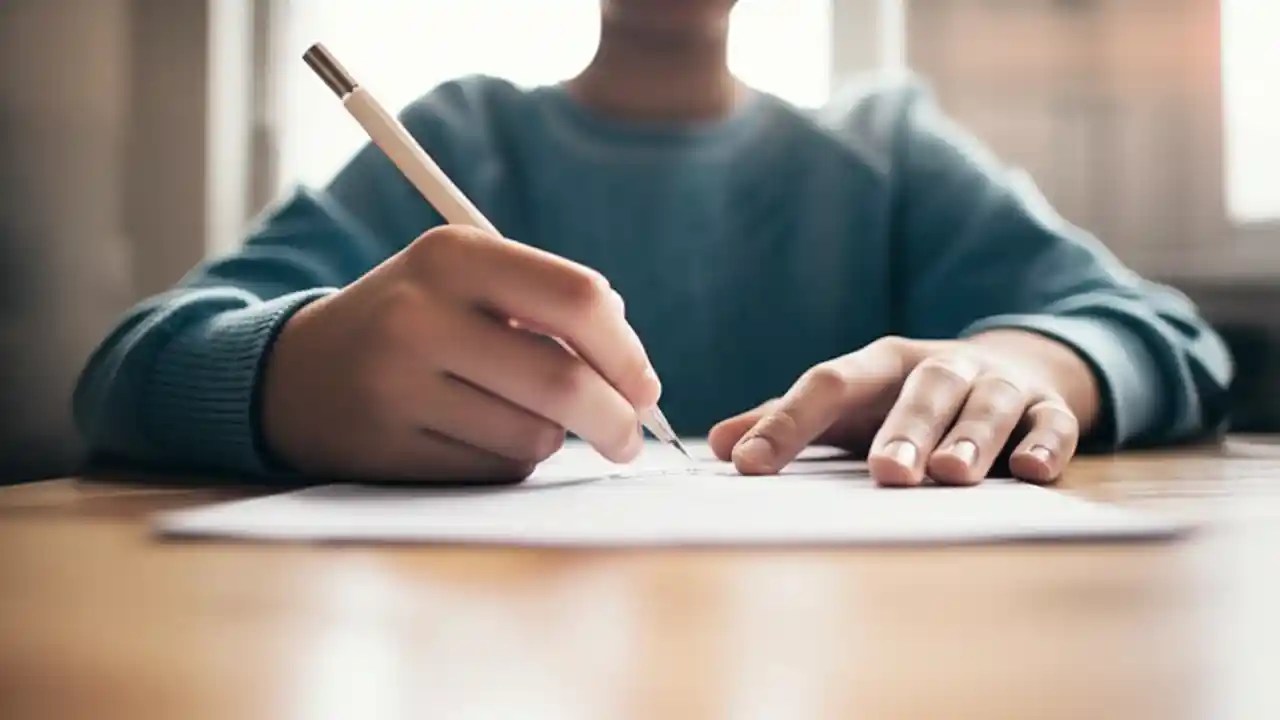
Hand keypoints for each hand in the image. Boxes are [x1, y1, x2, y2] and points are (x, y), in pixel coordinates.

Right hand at [262, 225, 660, 480]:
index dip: (627, 352)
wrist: (299, 372)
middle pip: (563, 382)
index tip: (644, 385)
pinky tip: (472, 438)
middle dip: (616, 420)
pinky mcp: (387, 448)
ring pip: (533, 437)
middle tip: (627, 438)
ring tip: (512, 415)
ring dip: (549, 438)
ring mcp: (397, 384)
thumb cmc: (417, 322)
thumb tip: (635, 372)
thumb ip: (551, 306)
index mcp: (453, 255)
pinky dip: (507, 463)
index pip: (577, 299)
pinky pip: (494, 471)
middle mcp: (420, 314)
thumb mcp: (468, 281)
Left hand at [708, 333, 1099, 484]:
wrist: (1013, 370)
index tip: (749, 465)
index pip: (829, 382)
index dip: (789, 421)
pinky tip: (1029, 469)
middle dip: (903, 428)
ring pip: (984, 406)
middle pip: (919, 390)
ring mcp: (997, 386)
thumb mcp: (849, 405)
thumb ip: (788, 421)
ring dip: (968, 437)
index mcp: (880, 364)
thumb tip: (718, 444)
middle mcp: (940, 367)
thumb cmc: (907, 400)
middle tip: (886, 472)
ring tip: (951, 474)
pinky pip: (1050, 425)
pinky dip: (1043, 444)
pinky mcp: (1046, 410)